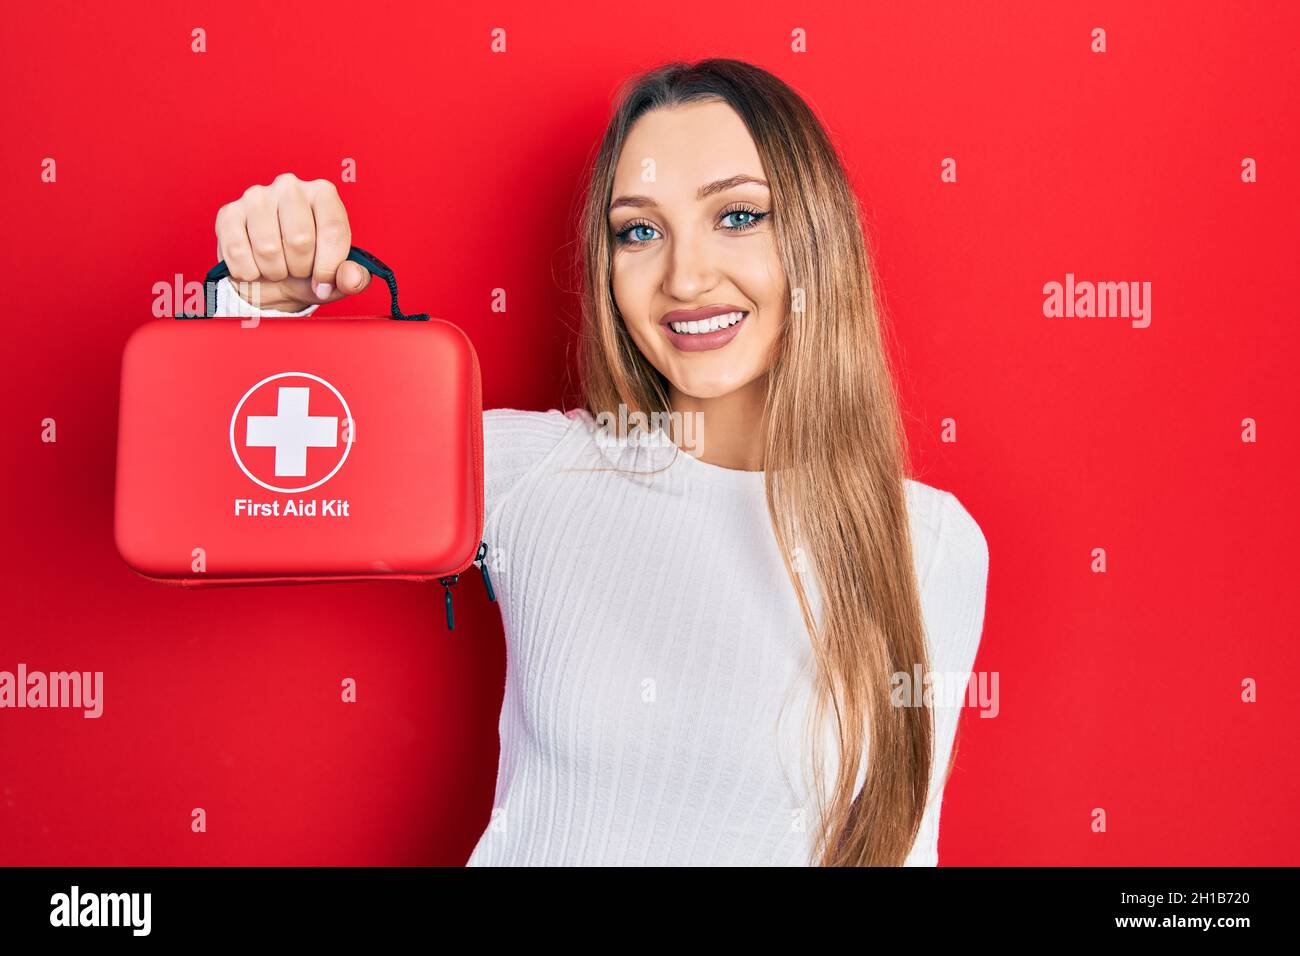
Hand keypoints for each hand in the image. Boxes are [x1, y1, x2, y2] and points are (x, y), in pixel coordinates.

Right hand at [214, 173, 370, 310]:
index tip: (323, 283)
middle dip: (300, 268)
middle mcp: (290, 187)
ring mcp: (256, 196)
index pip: (333, 230)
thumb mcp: (338, 278)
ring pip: (268, 247)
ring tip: (278, 268)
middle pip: (300, 239)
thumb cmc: (310, 271)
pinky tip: (255, 268)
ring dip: (275, 271)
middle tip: (297, 270)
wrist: (272, 279)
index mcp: (323, 194)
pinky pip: (238, 252)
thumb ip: (354, 278)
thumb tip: (352, 279)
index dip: (328, 267)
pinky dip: (249, 273)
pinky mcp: (228, 214)